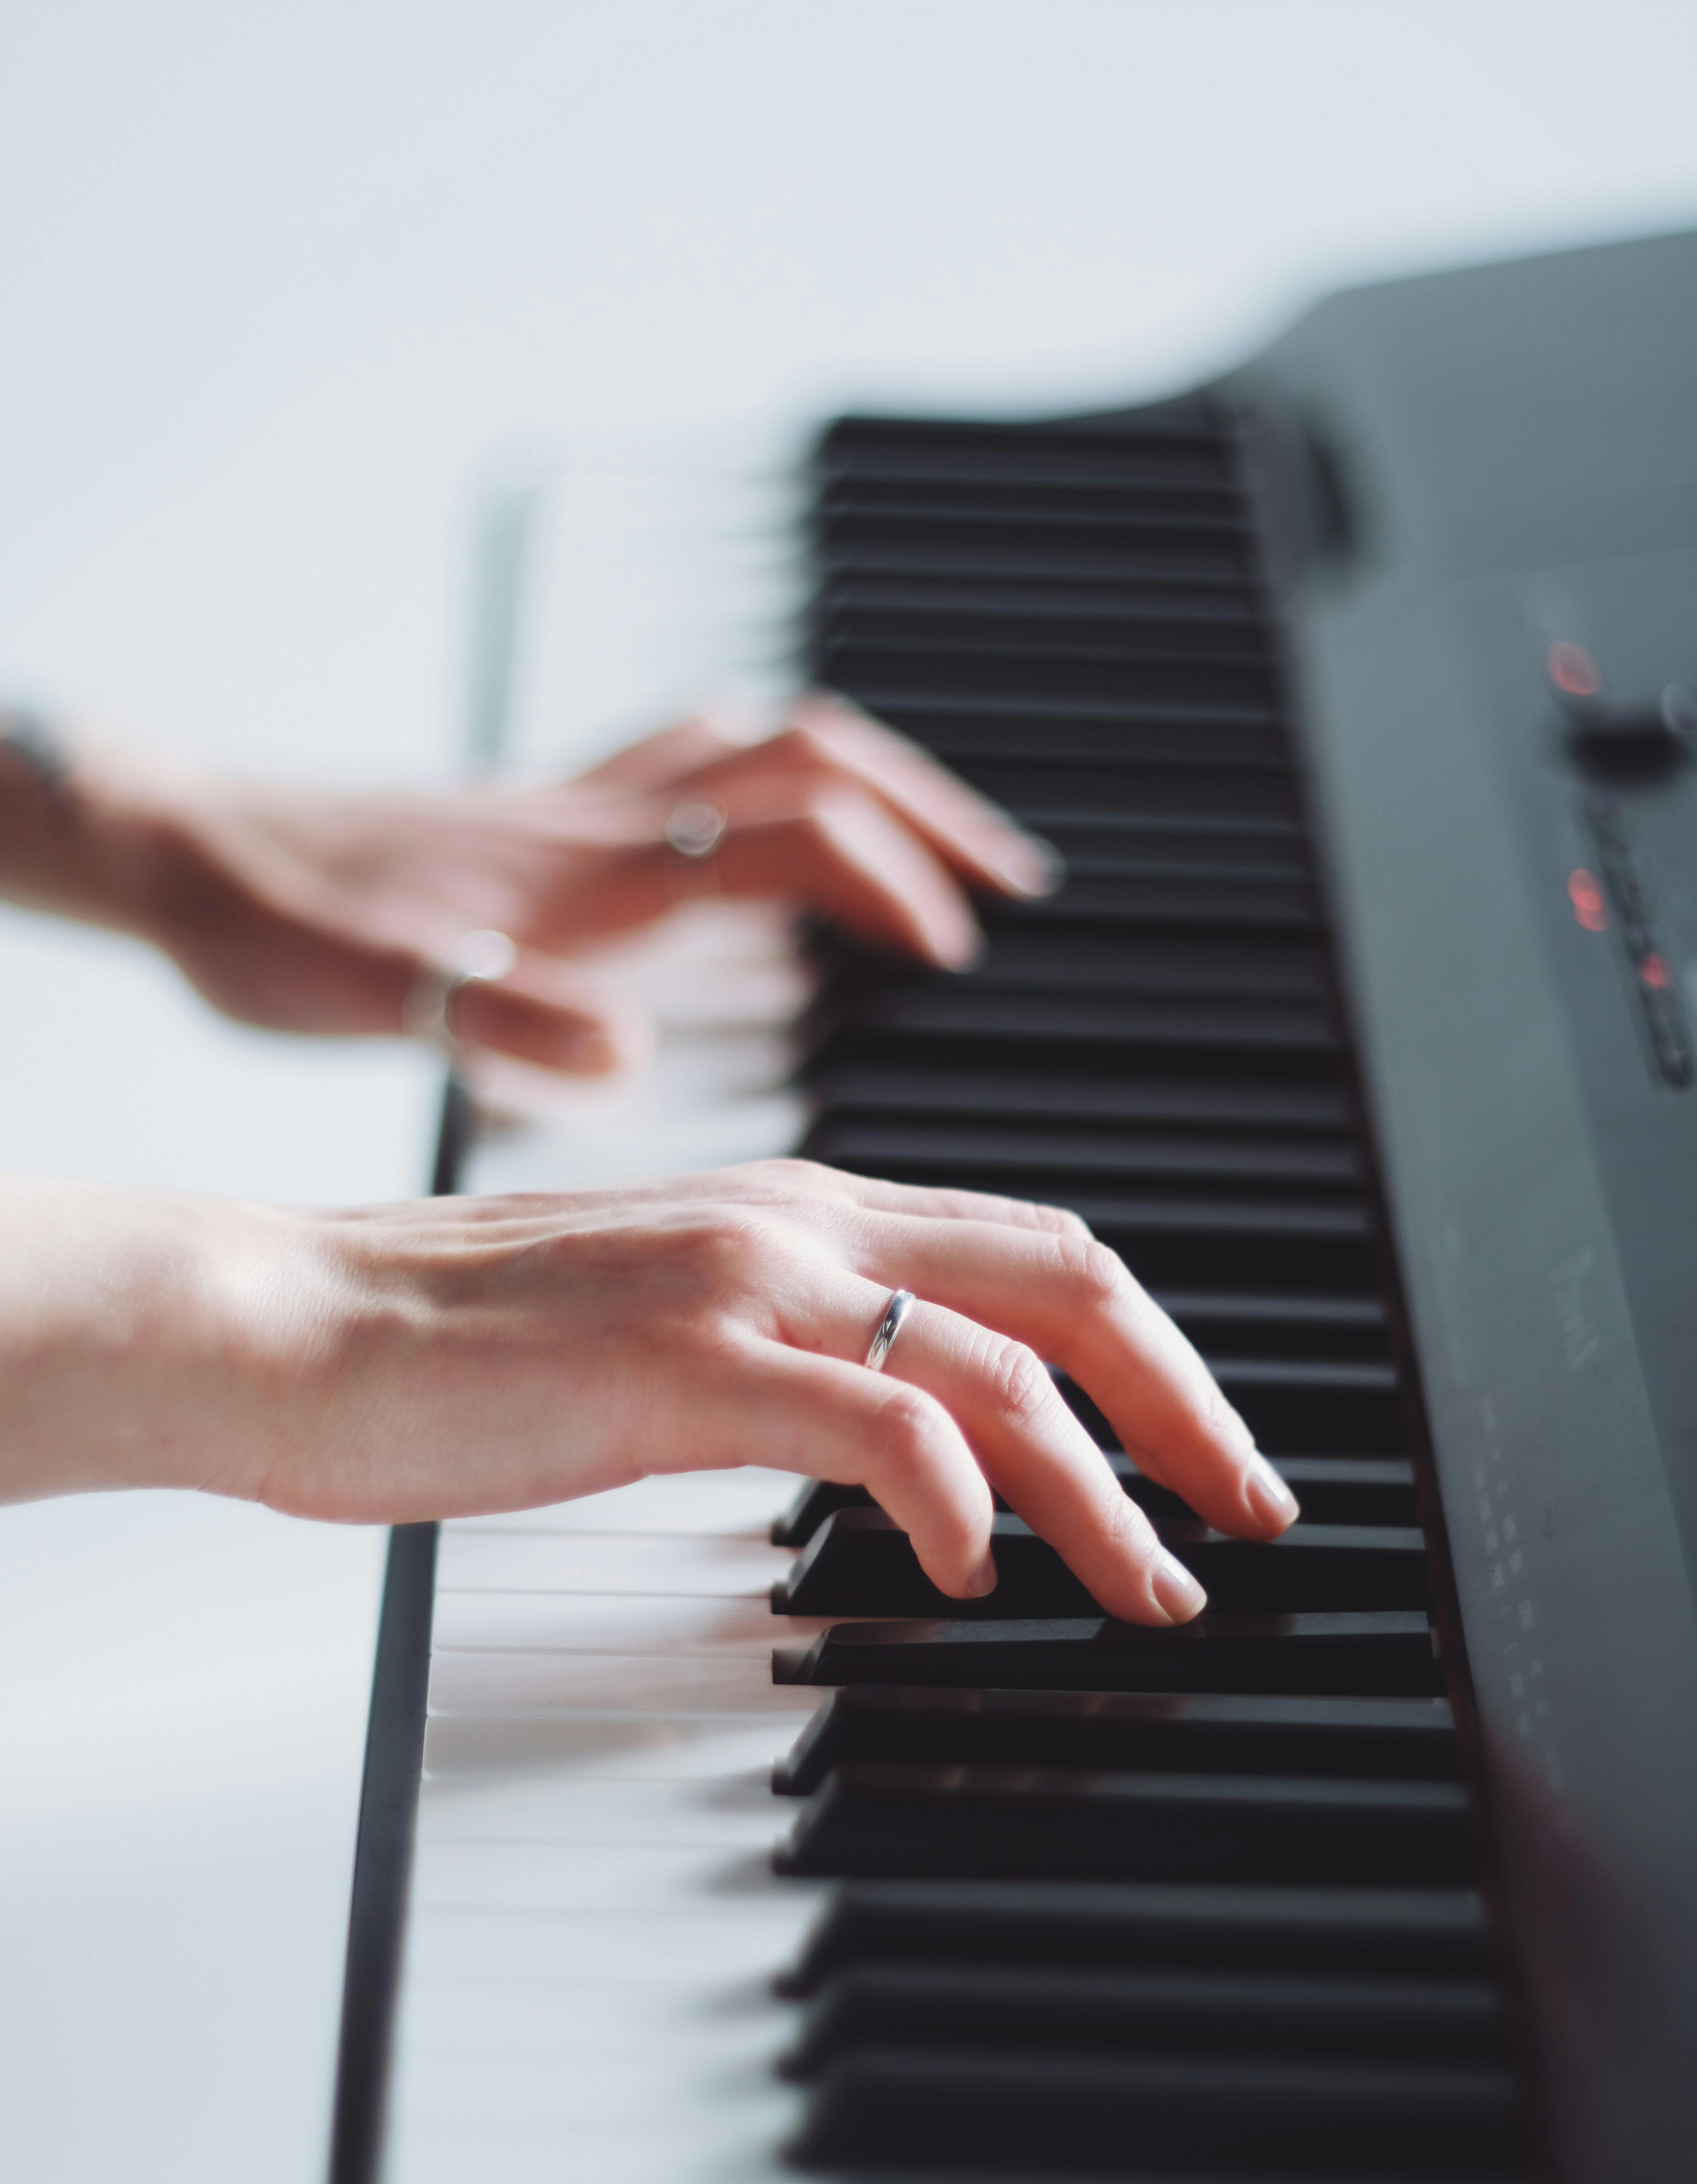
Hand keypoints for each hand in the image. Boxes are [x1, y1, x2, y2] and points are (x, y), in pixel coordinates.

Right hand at [1, 1164, 1297, 1624]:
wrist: (285, 1319)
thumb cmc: (444, 1343)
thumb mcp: (652, 1323)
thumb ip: (774, 1352)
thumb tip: (876, 1431)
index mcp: (793, 1208)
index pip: (1031, 1252)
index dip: (1147, 1348)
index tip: (1201, 1447)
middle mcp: (794, 1221)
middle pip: (1068, 1280)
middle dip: (1185, 1403)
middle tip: (1246, 1512)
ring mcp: (742, 1282)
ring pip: (1000, 1365)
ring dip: (1102, 1486)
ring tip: (1146, 1584)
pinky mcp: (683, 1363)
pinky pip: (881, 1422)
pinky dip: (961, 1498)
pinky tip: (976, 1572)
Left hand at [31, 698, 1056, 1075]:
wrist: (173, 845)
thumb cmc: (262, 918)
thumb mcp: (364, 989)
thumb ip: (491, 1015)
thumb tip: (628, 1050)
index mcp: (582, 868)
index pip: (787, 830)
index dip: (889, 875)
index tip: (958, 945)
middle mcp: (596, 822)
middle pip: (804, 761)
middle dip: (921, 814)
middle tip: (1007, 883)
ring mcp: (573, 811)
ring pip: (759, 751)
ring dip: (862, 792)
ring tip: (934, 861)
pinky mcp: (542, 822)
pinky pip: (694, 775)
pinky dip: (770, 800)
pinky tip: (779, 865)